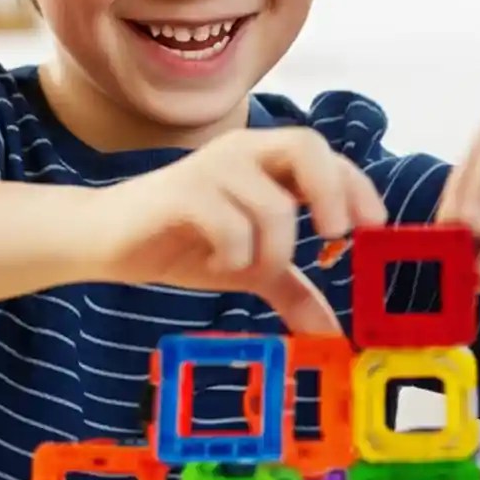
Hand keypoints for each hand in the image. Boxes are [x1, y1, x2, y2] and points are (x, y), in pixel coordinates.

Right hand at [88, 128, 387, 332]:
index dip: (356, 186)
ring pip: (271, 202)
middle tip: (332, 236)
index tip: (373, 227)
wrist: (106, 240)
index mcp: (262, 160)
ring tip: (248, 268)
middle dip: (331, 192)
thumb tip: (331, 332)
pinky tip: (218, 263)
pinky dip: (235, 252)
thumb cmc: (181, 242)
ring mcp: (209, 169)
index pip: (324, 156)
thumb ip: (291, 289)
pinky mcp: (180, 193)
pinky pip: (228, 221)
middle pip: (306, 146)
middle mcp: (240, 153)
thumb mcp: (248, 268)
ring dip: (273, 250)